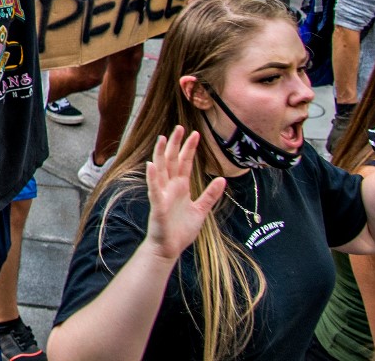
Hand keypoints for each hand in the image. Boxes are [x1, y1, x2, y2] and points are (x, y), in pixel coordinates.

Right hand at [143, 126, 227, 262]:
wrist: (169, 248)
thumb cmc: (182, 229)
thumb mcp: (202, 210)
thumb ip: (210, 195)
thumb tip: (222, 180)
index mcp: (181, 187)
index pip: (184, 163)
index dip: (189, 148)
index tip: (195, 133)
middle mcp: (170, 187)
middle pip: (171, 161)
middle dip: (175, 144)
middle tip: (179, 127)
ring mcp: (162, 195)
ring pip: (160, 170)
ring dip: (160, 154)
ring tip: (162, 139)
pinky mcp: (158, 206)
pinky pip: (154, 190)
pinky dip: (152, 177)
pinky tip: (152, 166)